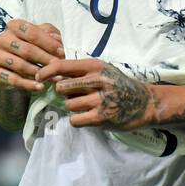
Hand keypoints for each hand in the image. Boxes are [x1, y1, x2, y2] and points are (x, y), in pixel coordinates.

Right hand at [0, 20, 64, 92]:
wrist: (9, 65)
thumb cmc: (29, 47)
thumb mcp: (41, 37)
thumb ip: (50, 34)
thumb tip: (57, 40)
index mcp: (14, 26)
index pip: (32, 33)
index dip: (49, 43)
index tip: (62, 52)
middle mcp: (2, 39)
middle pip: (27, 50)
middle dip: (45, 59)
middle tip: (59, 67)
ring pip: (20, 65)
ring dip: (39, 73)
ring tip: (54, 78)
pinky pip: (13, 79)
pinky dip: (28, 85)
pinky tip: (40, 87)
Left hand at [35, 58, 156, 128]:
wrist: (145, 103)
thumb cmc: (119, 85)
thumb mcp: (103, 71)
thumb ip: (80, 72)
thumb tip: (51, 75)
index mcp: (95, 66)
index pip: (62, 65)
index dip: (46, 71)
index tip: (39, 77)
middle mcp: (98, 80)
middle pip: (62, 87)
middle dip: (64, 93)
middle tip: (75, 95)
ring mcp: (100, 100)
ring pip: (68, 105)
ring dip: (74, 107)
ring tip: (88, 106)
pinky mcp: (101, 118)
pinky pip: (75, 120)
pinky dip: (78, 120)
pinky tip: (89, 116)